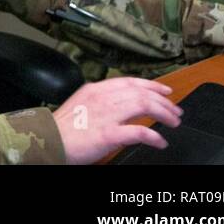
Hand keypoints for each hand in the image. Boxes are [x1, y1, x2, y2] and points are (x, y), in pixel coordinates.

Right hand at [53, 77, 182, 164]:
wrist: (47, 140)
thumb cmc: (63, 128)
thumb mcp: (81, 104)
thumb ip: (100, 100)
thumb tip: (121, 103)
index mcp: (95, 89)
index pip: (130, 82)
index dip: (152, 85)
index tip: (166, 91)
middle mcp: (102, 98)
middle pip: (141, 93)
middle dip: (164, 101)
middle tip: (176, 111)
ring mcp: (106, 115)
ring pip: (144, 106)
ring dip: (163, 114)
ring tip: (173, 122)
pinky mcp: (108, 134)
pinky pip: (139, 132)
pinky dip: (154, 136)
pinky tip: (160, 142)